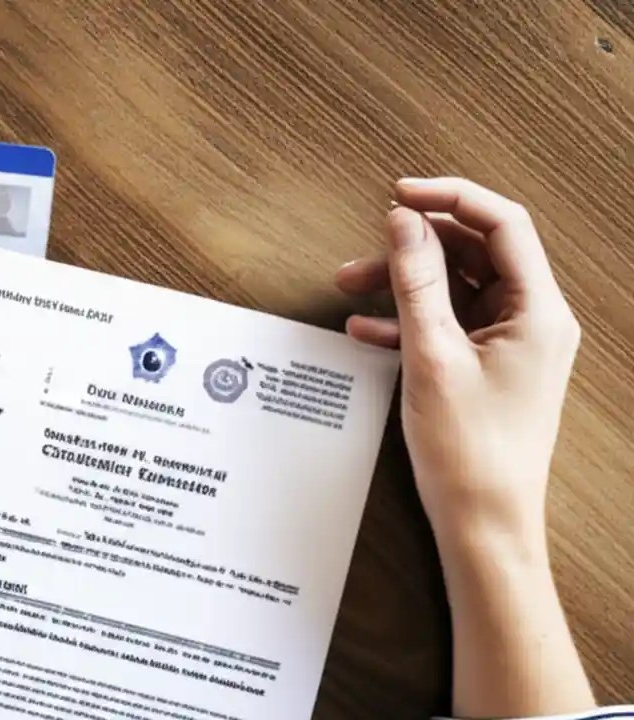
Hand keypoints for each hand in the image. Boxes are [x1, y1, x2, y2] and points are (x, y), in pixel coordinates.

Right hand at [334, 177, 580, 544]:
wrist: (483, 525)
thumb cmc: (470, 452)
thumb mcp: (432, 356)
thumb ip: (416, 282)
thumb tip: (402, 221)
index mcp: (538, 311)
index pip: (502, 224)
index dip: (450, 197)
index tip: (397, 194)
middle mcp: (532, 320)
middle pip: (474, 253)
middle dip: (415, 247)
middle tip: (363, 253)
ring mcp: (510, 344)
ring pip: (455, 287)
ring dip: (403, 283)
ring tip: (349, 287)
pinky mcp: (487, 367)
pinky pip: (447, 323)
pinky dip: (407, 319)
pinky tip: (365, 330)